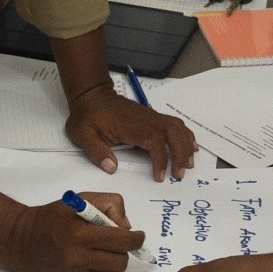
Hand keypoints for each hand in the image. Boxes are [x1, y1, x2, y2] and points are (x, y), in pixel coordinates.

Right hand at [3, 192, 143, 271]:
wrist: (18, 241)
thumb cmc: (51, 219)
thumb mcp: (79, 200)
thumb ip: (109, 205)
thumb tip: (128, 229)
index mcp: (79, 234)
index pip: (123, 241)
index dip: (136, 239)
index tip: (137, 237)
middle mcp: (76, 259)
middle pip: (121, 261)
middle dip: (122, 252)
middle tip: (113, 246)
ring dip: (115, 271)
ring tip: (106, 261)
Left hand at [67, 87, 196, 179]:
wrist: (92, 95)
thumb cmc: (87, 115)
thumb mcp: (82, 134)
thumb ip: (96, 151)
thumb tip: (111, 167)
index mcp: (130, 125)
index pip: (154, 140)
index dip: (160, 160)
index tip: (159, 176)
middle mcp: (145, 119)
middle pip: (173, 133)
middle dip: (180, 154)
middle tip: (180, 174)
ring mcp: (151, 116)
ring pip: (177, 127)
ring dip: (186, 145)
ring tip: (189, 164)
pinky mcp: (152, 116)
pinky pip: (175, 124)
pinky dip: (185, 135)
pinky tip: (190, 146)